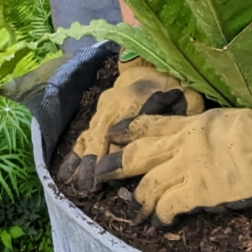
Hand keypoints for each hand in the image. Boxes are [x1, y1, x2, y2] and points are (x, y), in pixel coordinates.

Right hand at [58, 56, 203, 191]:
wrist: (152, 66)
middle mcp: (114, 104)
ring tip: (73, 183)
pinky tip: (66, 173)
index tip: (105, 172)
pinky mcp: (98, 116)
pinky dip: (76, 154)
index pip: (122, 128)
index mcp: (136, 100)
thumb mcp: (185, 97)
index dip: (112, 151)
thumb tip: (175, 130)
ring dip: (81, 161)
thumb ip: (179, 113)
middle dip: (92, 161)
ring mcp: (103, 110)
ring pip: (90, 136)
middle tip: (88, 186)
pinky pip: (85, 135)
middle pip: (100, 134)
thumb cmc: (175, 87)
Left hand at [94, 99, 251, 225]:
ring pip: (149, 185)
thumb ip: (202, 127)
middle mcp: (181, 145)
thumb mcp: (220, 118)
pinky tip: (158, 223)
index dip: (127, 131)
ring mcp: (188, 168)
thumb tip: (194, 131)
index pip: (149, 126)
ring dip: (139, 200)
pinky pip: (170, 205)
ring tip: (135, 211)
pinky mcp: (198, 191)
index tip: (112, 137)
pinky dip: (160, 215)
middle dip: (115, 166)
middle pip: (138, 155)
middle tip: (99, 175)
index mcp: (188, 125)